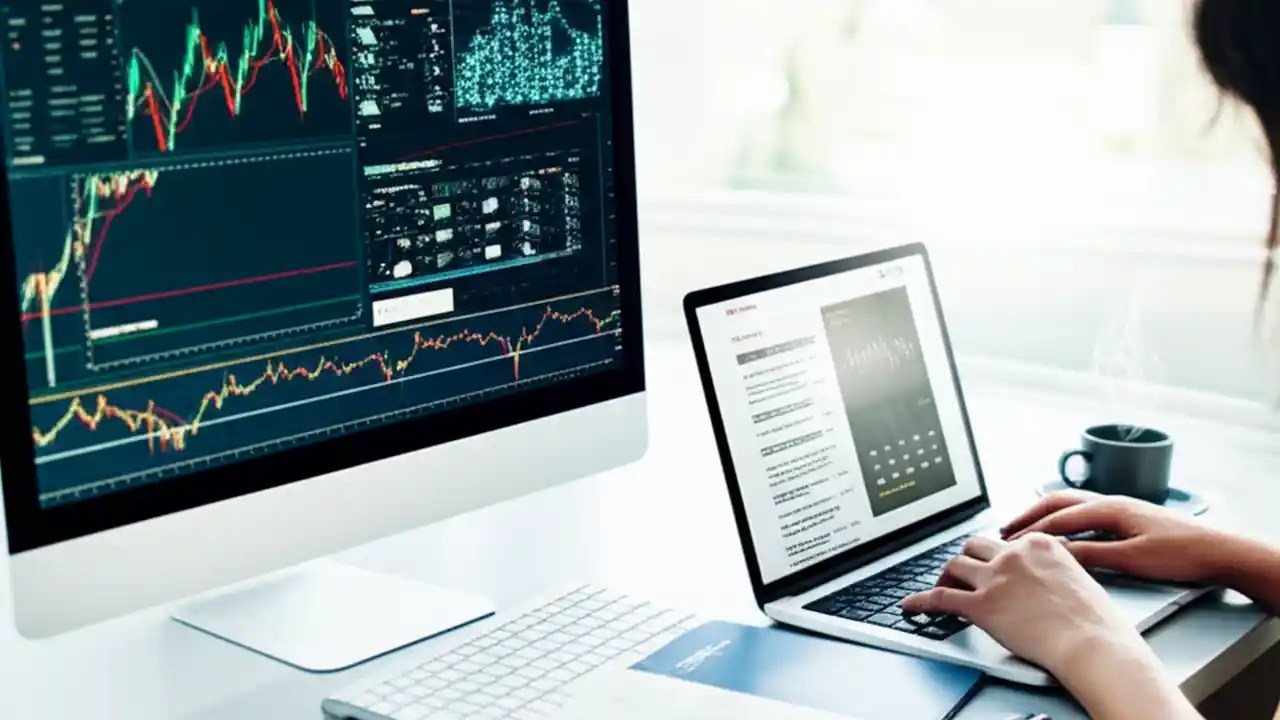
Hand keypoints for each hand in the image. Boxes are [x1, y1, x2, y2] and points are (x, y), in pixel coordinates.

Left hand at [901, 535, 1140, 674]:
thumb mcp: (1079, 576)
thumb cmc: (1096, 621)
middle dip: (967, 560)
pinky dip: (921, 601)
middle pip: (974, 546)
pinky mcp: (981, 605)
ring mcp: (994, 578)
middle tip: (964, 574)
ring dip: (946, 576)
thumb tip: (1043, 576)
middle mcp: (1013, 555)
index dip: (994, 556)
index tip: (990, 564)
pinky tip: (911, 606)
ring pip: (955, 566)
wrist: (1093, 644)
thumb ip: (1054, 568)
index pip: (1004, 542)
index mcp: (1038, 544)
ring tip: (942, 587)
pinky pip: (941, 598)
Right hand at [1001, 490, 1226, 584]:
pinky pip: (1084, 511)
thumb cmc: (1181, 553)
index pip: (1059, 517)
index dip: (1031, 530)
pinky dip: (1063, 517)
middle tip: (1006, 528)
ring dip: (1045, 513)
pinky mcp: (1128, 517)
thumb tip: (1057, 552)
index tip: (1008, 542)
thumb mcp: (1132, 559)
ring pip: (1071, 504)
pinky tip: (1061, 530)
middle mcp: (1111, 502)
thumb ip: (1092, 554)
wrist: (1218, 549)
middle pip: (1059, 502)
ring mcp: (1120, 507)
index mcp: (1110, 509)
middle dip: (1030, 514)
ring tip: (1025, 526)